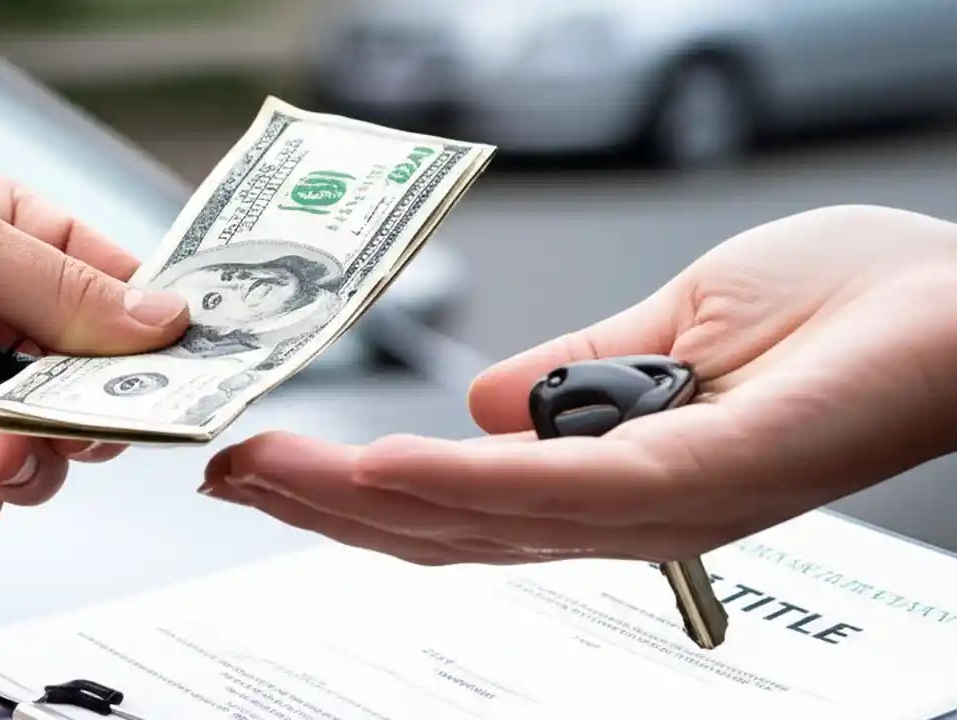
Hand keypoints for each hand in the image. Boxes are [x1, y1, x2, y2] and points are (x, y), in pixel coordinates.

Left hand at [0, 150, 188, 539]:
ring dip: (21, 466)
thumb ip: (62, 290)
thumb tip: (169, 320)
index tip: (187, 381)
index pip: (119, 297)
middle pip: (92, 394)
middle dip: (84, 420)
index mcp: (14, 246)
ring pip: (40, 460)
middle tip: (63, 427)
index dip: (157, 341)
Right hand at [201, 205, 956, 564]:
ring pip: (476, 520)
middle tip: (227, 473)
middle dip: (321, 502)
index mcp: (611, 474)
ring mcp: (652, 506)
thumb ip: (571, 372)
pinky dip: (459, 483)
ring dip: (357, 498)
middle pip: (444, 526)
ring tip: (265, 468)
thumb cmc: (847, 310)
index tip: (270, 457)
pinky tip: (380, 467)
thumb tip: (481, 402)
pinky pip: (555, 494)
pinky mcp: (694, 484)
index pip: (456, 498)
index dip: (353, 487)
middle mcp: (620, 511)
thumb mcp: (671, 324)